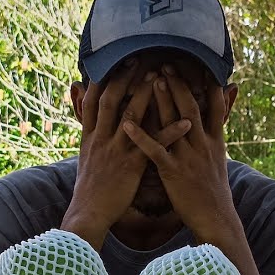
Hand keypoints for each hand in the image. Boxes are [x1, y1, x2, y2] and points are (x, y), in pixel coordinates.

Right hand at [62, 59, 192, 249]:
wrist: (87, 214)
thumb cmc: (90, 189)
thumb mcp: (86, 159)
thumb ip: (92, 138)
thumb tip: (92, 125)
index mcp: (90, 137)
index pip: (94, 102)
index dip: (104, 81)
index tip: (115, 63)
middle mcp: (101, 139)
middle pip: (112, 101)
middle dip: (125, 79)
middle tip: (140, 60)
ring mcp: (116, 151)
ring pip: (132, 117)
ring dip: (148, 96)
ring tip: (162, 78)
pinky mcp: (131, 166)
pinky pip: (154, 145)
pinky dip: (171, 133)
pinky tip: (187, 122)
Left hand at [123, 66, 271, 274]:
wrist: (216, 221)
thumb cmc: (212, 194)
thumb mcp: (217, 164)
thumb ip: (212, 142)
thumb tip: (211, 129)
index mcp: (213, 142)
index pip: (212, 107)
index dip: (204, 85)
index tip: (196, 65)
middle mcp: (202, 145)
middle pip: (190, 108)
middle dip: (179, 85)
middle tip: (166, 64)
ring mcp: (188, 158)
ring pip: (174, 123)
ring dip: (164, 100)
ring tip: (153, 79)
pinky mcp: (173, 173)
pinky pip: (155, 151)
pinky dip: (141, 136)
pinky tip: (127, 124)